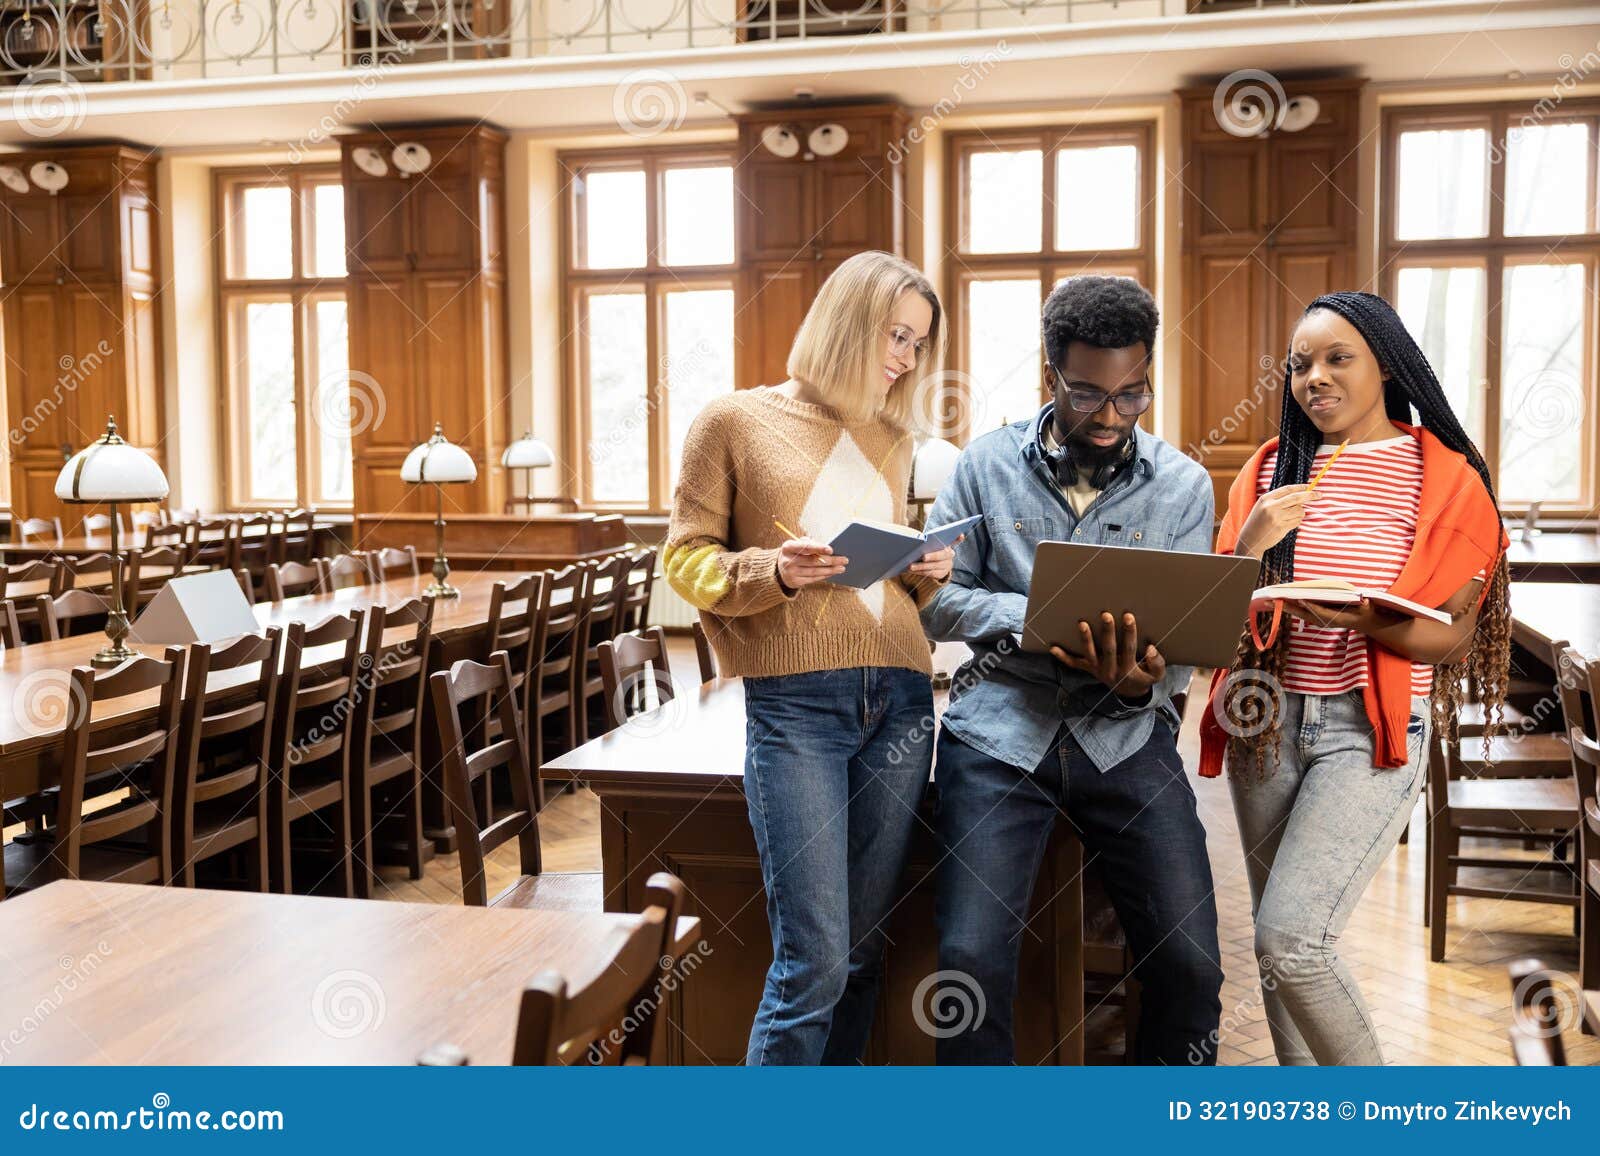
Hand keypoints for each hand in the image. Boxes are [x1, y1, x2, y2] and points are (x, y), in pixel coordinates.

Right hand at [777, 538, 847, 590]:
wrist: (779, 568)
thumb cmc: (794, 553)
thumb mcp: (797, 544)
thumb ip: (809, 543)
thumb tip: (828, 549)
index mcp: (788, 547)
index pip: (805, 547)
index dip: (818, 548)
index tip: (831, 549)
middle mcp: (788, 561)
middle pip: (813, 561)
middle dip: (831, 561)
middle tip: (844, 560)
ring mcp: (790, 573)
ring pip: (815, 572)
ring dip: (830, 570)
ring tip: (841, 568)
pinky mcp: (794, 582)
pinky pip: (813, 579)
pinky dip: (824, 576)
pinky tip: (832, 572)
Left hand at [906, 534, 962, 580]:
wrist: (934, 563)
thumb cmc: (929, 549)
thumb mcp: (929, 544)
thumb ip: (928, 541)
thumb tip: (918, 539)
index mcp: (948, 544)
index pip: (955, 540)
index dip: (958, 538)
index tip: (960, 535)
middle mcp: (950, 555)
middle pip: (942, 556)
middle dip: (932, 556)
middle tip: (923, 557)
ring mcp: (947, 565)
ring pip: (934, 566)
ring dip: (922, 567)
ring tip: (911, 566)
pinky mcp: (942, 574)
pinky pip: (931, 574)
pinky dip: (921, 572)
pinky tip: (912, 571)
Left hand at [1049, 611, 1165, 698]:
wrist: (1130, 693)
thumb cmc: (1144, 678)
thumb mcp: (1156, 675)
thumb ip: (1156, 663)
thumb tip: (1150, 649)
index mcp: (1128, 671)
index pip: (1128, 649)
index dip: (1129, 633)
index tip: (1128, 616)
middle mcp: (1110, 671)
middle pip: (1108, 650)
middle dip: (1107, 632)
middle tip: (1105, 615)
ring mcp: (1097, 670)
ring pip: (1089, 655)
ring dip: (1085, 639)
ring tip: (1082, 623)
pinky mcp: (1089, 669)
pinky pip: (1074, 664)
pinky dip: (1063, 657)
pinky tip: (1052, 648)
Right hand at [1236, 484, 1317, 557]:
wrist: (1250, 540)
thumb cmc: (1258, 522)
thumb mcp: (1263, 506)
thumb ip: (1278, 500)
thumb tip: (1301, 494)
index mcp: (1266, 499)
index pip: (1288, 489)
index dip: (1301, 487)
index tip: (1310, 487)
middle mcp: (1271, 507)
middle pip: (1297, 497)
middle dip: (1310, 495)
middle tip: (1319, 494)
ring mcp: (1277, 518)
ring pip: (1299, 510)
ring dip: (1300, 513)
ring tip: (1289, 518)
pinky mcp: (1282, 528)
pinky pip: (1297, 522)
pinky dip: (1296, 522)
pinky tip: (1286, 525)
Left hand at [1284, 598, 1400, 634]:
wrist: (1363, 620)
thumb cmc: (1364, 610)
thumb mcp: (1365, 606)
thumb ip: (1363, 604)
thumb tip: (1365, 601)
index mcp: (1335, 617)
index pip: (1321, 611)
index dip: (1311, 606)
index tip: (1300, 600)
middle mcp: (1324, 620)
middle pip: (1303, 613)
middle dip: (1289, 607)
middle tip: (1273, 601)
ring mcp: (1319, 619)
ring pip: (1299, 613)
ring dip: (1285, 607)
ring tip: (1270, 602)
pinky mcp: (1316, 617)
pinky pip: (1301, 612)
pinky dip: (1291, 606)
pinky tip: (1281, 602)